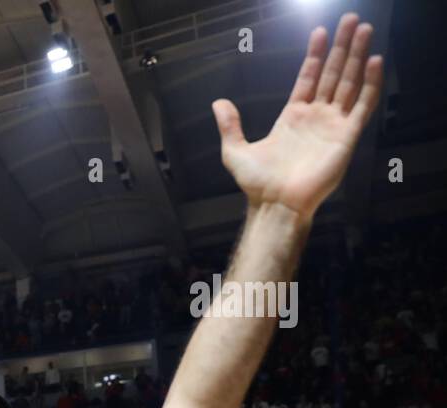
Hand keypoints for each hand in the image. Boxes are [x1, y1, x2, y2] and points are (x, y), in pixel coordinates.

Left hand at [215, 13, 381, 220]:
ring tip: (364, 29)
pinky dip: (369, 84)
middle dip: (341, 47)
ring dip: (357, 57)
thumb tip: (218, 103)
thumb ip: (230, 126)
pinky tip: (373, 61)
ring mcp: (333, 125)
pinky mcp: (347, 136)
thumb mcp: (235, 151)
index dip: (315, 55)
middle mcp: (316, 117)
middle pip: (332, 74)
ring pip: (349, 83)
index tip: (320, 32)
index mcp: (293, 116)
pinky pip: (362, 106)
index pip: (308, 78)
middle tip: (351, 19)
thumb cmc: (257, 183)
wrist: (275, 204)